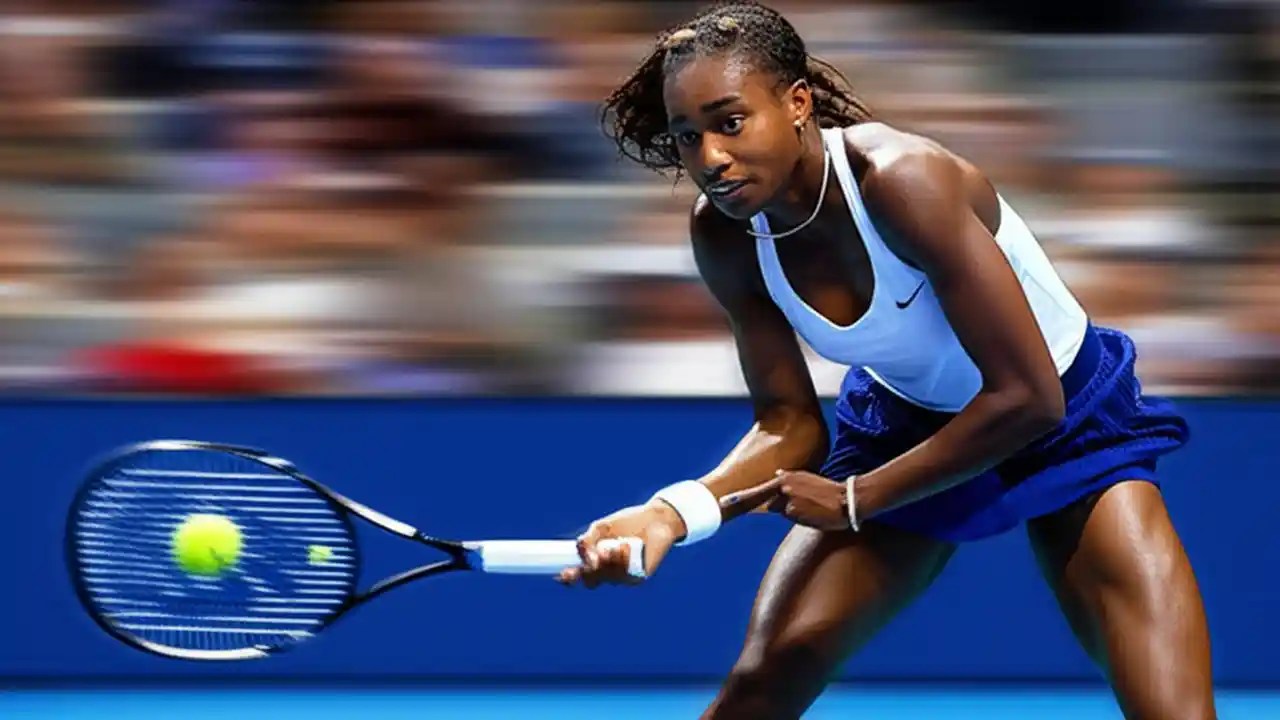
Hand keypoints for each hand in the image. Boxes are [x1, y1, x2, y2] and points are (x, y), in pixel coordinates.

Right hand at [557, 500, 684, 588]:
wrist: (654, 519)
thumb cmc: (626, 523)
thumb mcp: (600, 528)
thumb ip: (586, 542)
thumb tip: (586, 562)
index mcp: (596, 561)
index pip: (578, 575)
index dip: (568, 578)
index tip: (562, 574)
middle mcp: (608, 572)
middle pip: (590, 581)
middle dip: (586, 572)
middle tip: (591, 559)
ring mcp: (623, 576)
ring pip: (606, 576)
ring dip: (607, 559)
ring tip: (617, 543)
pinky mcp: (638, 577)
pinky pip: (623, 574)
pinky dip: (621, 558)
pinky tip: (627, 545)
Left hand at [721, 469, 851, 530]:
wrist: (847, 500)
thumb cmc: (828, 490)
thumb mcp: (807, 477)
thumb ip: (789, 478)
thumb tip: (777, 473)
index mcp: (784, 478)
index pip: (757, 491)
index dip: (738, 497)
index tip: (721, 502)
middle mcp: (782, 488)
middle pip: (772, 504)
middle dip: (782, 505)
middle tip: (806, 503)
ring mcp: (787, 502)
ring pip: (783, 512)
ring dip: (794, 512)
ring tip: (813, 507)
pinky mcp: (795, 514)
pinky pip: (792, 519)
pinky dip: (801, 517)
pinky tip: (815, 513)